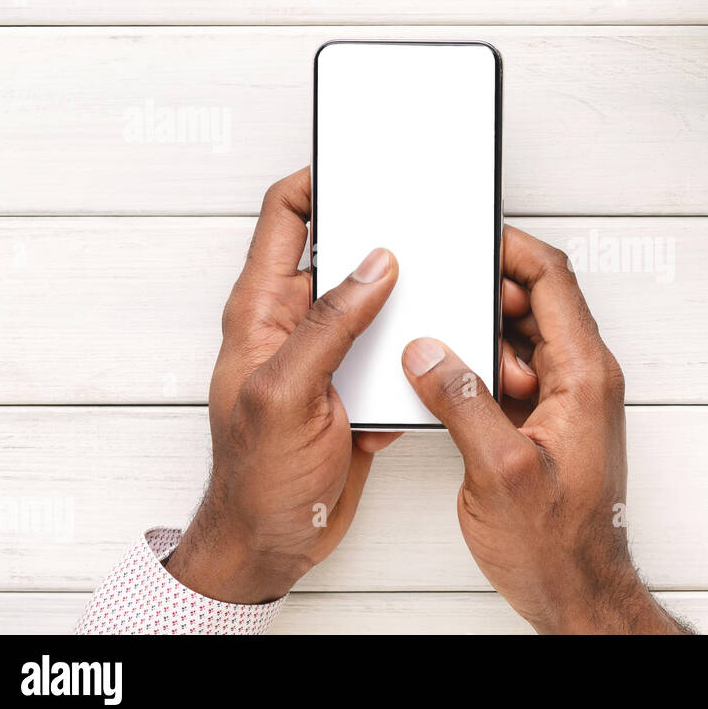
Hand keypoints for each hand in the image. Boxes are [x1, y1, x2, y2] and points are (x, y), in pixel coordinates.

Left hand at [166, 168, 400, 603]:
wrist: (272, 544)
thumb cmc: (256, 479)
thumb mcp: (287, 394)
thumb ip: (329, 325)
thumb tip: (373, 264)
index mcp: (262, 310)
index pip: (287, 216)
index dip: (323, 180)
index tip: (367, 165)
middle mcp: (296, 323)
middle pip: (347, 254)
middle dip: (394, 245)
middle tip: (432, 234)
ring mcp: (330, 355)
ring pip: (383, 307)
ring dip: (417, 311)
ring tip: (450, 310)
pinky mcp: (359, 387)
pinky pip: (398, 354)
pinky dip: (420, 361)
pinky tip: (431, 378)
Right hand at [402, 226, 688, 633]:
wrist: (578, 590)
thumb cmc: (556, 544)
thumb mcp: (498, 471)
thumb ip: (463, 403)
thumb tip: (430, 353)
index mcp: (585, 376)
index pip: (552, 280)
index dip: (509, 249)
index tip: (469, 238)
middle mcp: (585, 378)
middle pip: (538, 300)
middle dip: (488, 298)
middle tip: (446, 314)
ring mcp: (571, 397)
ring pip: (525, 335)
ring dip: (485, 341)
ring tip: (456, 372)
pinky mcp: (552, 418)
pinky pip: (519, 371)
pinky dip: (487, 370)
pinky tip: (461, 393)